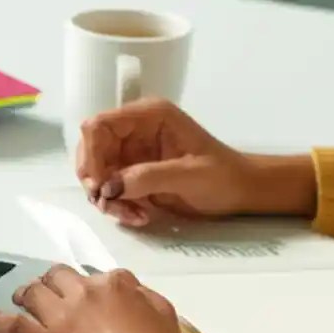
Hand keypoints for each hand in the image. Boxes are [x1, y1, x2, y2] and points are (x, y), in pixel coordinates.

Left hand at [0, 265, 195, 332]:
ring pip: (34, 293)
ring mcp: (62, 316)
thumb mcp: (164, 314)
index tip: (87, 298)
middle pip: (58, 277)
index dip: (89, 288)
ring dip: (27, 295)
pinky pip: (11, 325)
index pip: (96, 276)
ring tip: (21, 301)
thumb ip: (144, 296)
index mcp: (115, 285)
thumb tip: (131, 292)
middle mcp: (85, 293)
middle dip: (52, 283)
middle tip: (48, 295)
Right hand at [75, 98, 317, 225]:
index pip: (100, 125)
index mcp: (149, 116)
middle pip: (92, 149)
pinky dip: (118, 206)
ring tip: (134, 216)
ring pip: (99, 173)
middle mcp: (135, 129)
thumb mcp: (188, 175)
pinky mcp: (134, 173)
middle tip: (110, 206)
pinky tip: (139, 216)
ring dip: (108, 198)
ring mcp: (133, 152)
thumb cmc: (222, 176)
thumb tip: (109, 188)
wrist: (241, 191)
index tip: (99, 186)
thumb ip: (148, 177)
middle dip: (96, 180)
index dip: (91, 154)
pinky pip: (111, 188)